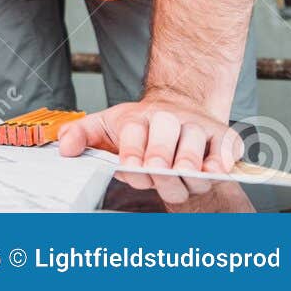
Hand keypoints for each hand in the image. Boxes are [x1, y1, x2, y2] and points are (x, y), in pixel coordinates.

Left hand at [57, 91, 244, 193]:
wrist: (178, 110)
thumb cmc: (140, 127)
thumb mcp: (105, 126)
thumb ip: (81, 134)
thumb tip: (64, 148)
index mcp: (140, 118)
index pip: (135, 133)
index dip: (133, 153)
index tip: (131, 168)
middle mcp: (171, 120)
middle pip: (167, 141)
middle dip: (161, 159)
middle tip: (157, 173)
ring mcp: (199, 129)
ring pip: (197, 151)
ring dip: (190, 169)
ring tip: (182, 179)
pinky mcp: (225, 140)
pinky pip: (227, 153)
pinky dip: (222, 164)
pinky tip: (213, 173)